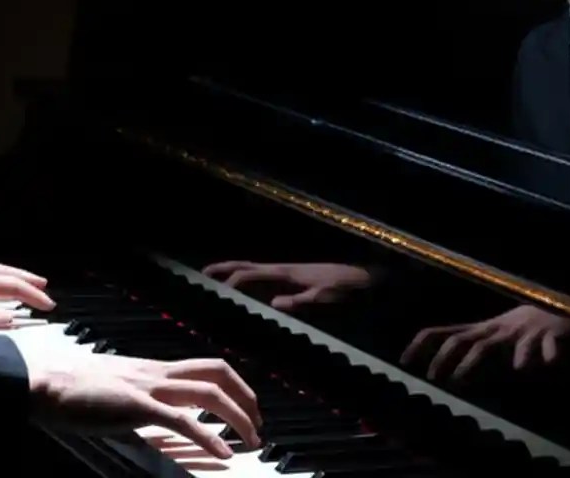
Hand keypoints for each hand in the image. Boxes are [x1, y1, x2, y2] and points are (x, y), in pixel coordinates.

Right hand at [27, 353, 261, 458]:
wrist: (45, 383)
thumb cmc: (72, 389)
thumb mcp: (115, 388)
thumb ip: (138, 397)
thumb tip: (151, 410)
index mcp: (153, 369)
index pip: (205, 367)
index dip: (233, 383)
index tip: (245, 405)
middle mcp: (157, 373)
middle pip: (217, 374)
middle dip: (245, 397)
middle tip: (258, 424)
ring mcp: (149, 387)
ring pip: (209, 393)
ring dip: (238, 417)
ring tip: (251, 440)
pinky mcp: (138, 407)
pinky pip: (183, 421)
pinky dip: (209, 436)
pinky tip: (224, 453)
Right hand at [201, 261, 372, 310]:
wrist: (366, 282)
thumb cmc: (345, 291)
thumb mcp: (324, 298)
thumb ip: (300, 301)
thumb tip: (273, 304)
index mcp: (286, 273)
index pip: (250, 275)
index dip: (231, 283)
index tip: (213, 293)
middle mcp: (284, 270)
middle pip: (248, 265)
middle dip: (225, 268)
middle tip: (203, 273)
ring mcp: (290, 273)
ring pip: (256, 270)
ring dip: (236, 272)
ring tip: (218, 280)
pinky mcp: (296, 279)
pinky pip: (266, 277)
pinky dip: (251, 279)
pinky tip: (249, 289)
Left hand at [400, 305, 569, 381]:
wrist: (560, 313)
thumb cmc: (521, 332)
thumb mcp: (493, 342)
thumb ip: (472, 359)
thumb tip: (446, 377)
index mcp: (482, 331)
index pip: (444, 333)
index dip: (421, 345)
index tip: (403, 361)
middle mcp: (496, 330)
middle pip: (462, 340)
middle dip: (442, 358)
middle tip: (432, 378)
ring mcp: (519, 332)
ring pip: (489, 345)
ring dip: (470, 361)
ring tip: (458, 379)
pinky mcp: (548, 336)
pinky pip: (539, 346)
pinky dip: (531, 355)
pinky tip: (525, 368)